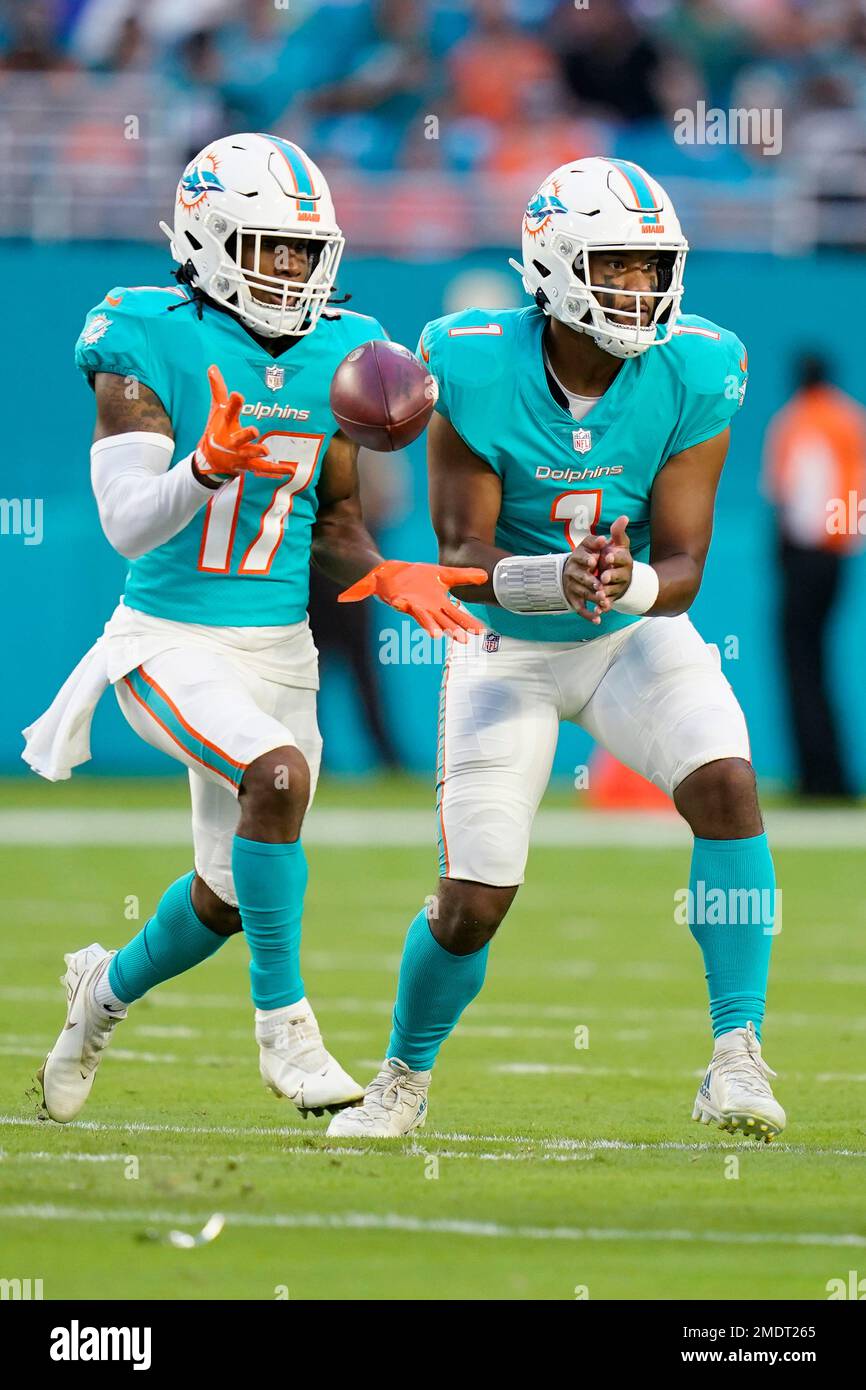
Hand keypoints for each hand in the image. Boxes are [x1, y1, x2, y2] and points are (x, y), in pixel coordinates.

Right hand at [193, 366, 286, 481]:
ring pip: (250, 454)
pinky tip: (289, 470)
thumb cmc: (217, 430)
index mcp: (226, 425)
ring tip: (266, 450)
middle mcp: (232, 440)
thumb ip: (218, 389)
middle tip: (254, 430)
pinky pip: (263, 468)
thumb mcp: (216, 409)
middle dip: (245, 435)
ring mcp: (240, 454)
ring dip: (257, 452)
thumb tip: (212, 366)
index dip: (234, 404)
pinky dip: (276, 470)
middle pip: (239, 437)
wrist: (211, 460)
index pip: (229, 412)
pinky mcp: (248, 465)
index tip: (238, 395)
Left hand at [338, 560, 487, 641]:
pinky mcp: (399, 599)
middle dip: (452, 630)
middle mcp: (428, 608)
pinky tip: (401, 605)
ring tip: (436, 635)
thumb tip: (486, 576)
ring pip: (423, 618)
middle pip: (443, 621)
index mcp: (440, 604)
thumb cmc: (418, 577)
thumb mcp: (445, 574)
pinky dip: (400, 605)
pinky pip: (399, 603)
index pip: (457, 615)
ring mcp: (413, 605)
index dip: (468, 623)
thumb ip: (464, 576)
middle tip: (464, 640)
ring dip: (429, 626)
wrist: (395, 573)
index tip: (481, 632)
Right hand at [562, 534, 607, 623]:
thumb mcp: (590, 545)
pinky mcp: (574, 599)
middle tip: (600, 585)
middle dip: (591, 581)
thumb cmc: (587, 555)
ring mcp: (573, 587)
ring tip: (604, 602)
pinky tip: (598, 620)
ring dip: (593, 598)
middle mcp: (572, 572)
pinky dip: (588, 615)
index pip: (580, 557)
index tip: (594, 561)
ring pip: (583, 593)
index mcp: (577, 557)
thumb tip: (604, 538)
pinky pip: (580, 608)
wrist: (573, 570)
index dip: (586, 559)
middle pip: (581, 577)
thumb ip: (597, 541)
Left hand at [596, 515, 632, 605]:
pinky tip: (598, 611)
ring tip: (599, 595)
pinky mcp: (612, 598)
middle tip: (604, 577)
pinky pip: (608, 604)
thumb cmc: (616, 557)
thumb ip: (618, 532)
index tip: (608, 555)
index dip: (616, 557)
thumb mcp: (618, 544)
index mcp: (625, 561)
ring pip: (613, 591)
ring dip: (606, 593)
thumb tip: (624, 516)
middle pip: (618, 576)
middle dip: (611, 576)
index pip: (622, 558)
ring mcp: (618, 587)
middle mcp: (623, 575)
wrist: (619, 576)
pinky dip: (603, 608)